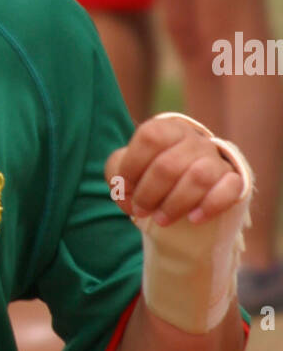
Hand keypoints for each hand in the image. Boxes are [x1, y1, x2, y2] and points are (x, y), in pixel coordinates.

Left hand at [105, 116, 245, 227]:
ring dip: (174, 204)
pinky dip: (210, 206)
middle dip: (148, 194)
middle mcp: (194, 140)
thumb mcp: (127, 171)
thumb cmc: (151, 178)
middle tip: (140, 210)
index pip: (151, 136)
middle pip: (169, 164)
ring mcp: (216, 159)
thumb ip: (116, 174)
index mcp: (168, 130)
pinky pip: (229, 188)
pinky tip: (194, 218)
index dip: (132, 166)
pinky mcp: (234, 179)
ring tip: (161, 220)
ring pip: (198, 177)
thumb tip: (126, 193)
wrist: (186, 194)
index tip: (125, 188)